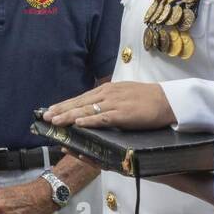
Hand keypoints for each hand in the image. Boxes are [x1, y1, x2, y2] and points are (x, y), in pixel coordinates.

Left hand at [43, 81, 174, 129]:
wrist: (167, 100)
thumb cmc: (146, 99)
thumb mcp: (123, 95)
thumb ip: (107, 100)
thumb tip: (93, 108)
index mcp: (107, 90)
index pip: (80, 98)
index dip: (64, 104)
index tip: (49, 110)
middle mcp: (108, 94)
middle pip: (79, 103)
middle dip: (60, 110)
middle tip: (45, 117)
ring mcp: (115, 103)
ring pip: (87, 110)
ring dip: (69, 116)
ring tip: (55, 122)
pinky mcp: (123, 114)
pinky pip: (102, 118)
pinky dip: (89, 121)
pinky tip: (78, 124)